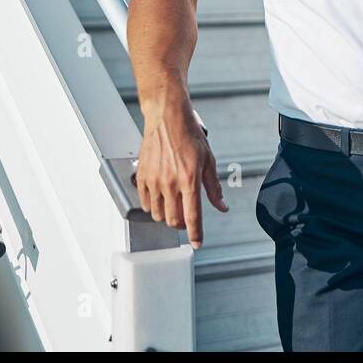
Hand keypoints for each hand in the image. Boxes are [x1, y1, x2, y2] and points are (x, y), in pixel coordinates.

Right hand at [136, 96, 227, 248]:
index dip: (195, 234)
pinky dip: (153, 206)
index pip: (192, 216)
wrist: (167, 118)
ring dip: (167, 215)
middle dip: (181, 224)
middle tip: (186, 218)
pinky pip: (145, 203)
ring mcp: (153, 181)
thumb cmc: (189, 136)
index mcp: (189, 179)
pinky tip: (160, 198)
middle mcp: (170, 183)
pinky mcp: (141, 177)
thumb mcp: (208, 161)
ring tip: (173, 205)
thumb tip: (221, 206)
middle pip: (173, 220)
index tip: (197, 243)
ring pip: (158, 214)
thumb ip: (213, 187)